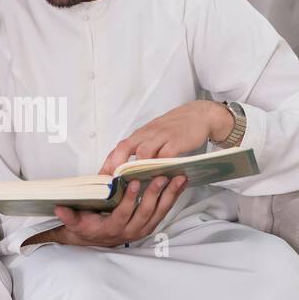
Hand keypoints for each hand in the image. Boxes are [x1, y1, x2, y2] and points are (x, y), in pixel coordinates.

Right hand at [50, 174, 187, 247]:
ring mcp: (142, 229)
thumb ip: (69, 216)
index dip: (129, 199)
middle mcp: (130, 231)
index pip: (123, 214)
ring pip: (159, 213)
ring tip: (178, 179)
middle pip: (146, 213)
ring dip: (169, 195)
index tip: (135, 182)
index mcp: (112, 229)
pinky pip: (164, 212)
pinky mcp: (149, 225)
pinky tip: (180, 185)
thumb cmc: (86, 227)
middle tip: (161, 177)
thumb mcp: (75, 223)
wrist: (94, 239)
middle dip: (155, 194)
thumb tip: (60, 208)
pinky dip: (173, 198)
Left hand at [98, 100, 230, 174]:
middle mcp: (146, 135)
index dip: (108, 164)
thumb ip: (139, 150)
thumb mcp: (151, 136)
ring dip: (137, 169)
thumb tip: (124, 170)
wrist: (197, 115)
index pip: (118, 148)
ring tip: (133, 185)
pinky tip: (158, 177)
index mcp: (139, 135)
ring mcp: (161, 137)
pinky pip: (166, 154)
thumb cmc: (172, 128)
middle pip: (125, 148)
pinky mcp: (176, 141)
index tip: (102, 180)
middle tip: (113, 183)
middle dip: (117, 166)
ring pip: (143, 152)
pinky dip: (160, 166)